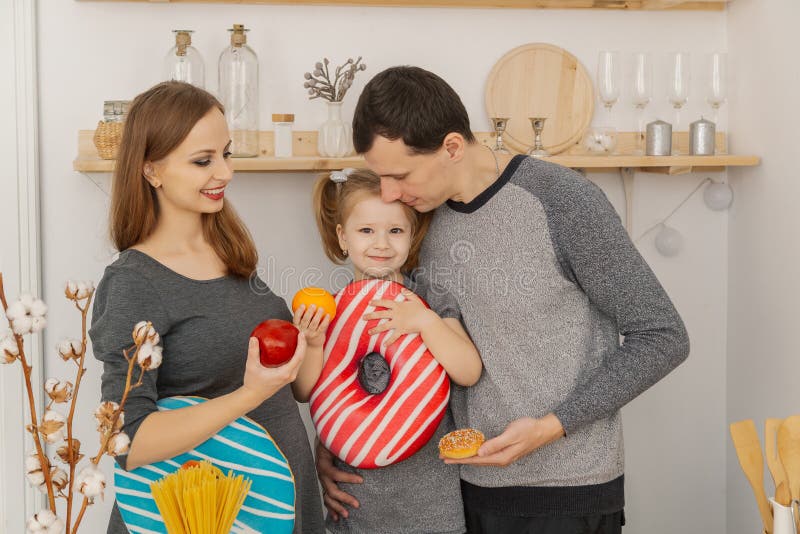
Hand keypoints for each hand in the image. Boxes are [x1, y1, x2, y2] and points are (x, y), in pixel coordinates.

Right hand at [239, 334, 306, 409]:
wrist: (254, 396)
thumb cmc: (253, 382)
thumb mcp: (251, 366)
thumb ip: (253, 352)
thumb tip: (253, 338)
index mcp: (285, 373)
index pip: (298, 357)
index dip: (302, 345)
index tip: (301, 334)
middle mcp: (290, 376)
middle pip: (302, 358)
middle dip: (303, 345)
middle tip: (300, 332)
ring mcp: (290, 377)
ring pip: (300, 361)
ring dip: (301, 350)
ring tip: (298, 338)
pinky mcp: (288, 377)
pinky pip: (295, 363)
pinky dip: (296, 354)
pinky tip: (291, 347)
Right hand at [293, 304, 330, 348]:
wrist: (312, 345)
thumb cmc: (307, 331)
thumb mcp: (302, 324)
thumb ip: (303, 314)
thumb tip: (307, 299)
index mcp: (296, 326)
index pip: (296, 318)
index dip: (299, 311)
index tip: (303, 305)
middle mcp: (302, 330)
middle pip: (305, 320)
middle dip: (309, 312)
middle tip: (313, 305)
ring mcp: (309, 334)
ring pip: (314, 323)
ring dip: (318, 315)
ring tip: (321, 308)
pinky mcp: (317, 336)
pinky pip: (322, 327)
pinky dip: (325, 321)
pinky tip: (328, 315)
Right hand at [315, 440, 361, 520]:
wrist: (324, 436)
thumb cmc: (333, 437)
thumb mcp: (338, 439)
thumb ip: (348, 444)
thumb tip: (365, 446)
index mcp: (323, 461)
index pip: (333, 473)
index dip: (347, 478)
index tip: (361, 480)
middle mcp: (322, 472)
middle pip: (331, 489)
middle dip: (344, 498)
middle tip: (357, 504)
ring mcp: (323, 479)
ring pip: (328, 496)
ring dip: (337, 507)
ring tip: (347, 515)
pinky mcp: (326, 482)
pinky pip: (327, 497)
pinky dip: (332, 508)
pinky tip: (336, 517)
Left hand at [363, 289, 436, 345]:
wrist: (426, 320)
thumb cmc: (422, 310)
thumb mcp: (415, 299)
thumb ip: (408, 294)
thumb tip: (402, 290)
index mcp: (398, 305)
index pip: (385, 302)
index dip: (376, 302)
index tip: (369, 303)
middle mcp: (396, 314)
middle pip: (381, 314)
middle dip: (371, 316)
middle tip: (363, 317)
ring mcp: (398, 322)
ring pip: (384, 326)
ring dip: (375, 330)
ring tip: (368, 332)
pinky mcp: (401, 330)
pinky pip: (394, 337)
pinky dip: (389, 341)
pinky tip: (384, 345)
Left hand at [442, 415, 564, 466]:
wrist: (544, 430)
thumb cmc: (528, 429)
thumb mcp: (511, 434)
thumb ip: (495, 444)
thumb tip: (479, 453)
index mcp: (501, 457)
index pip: (475, 459)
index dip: (460, 458)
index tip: (446, 458)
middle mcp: (501, 459)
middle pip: (476, 461)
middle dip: (459, 459)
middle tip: (443, 456)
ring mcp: (503, 457)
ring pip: (480, 459)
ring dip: (466, 457)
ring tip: (453, 455)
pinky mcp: (504, 452)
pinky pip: (485, 455)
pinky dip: (475, 454)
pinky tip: (470, 452)